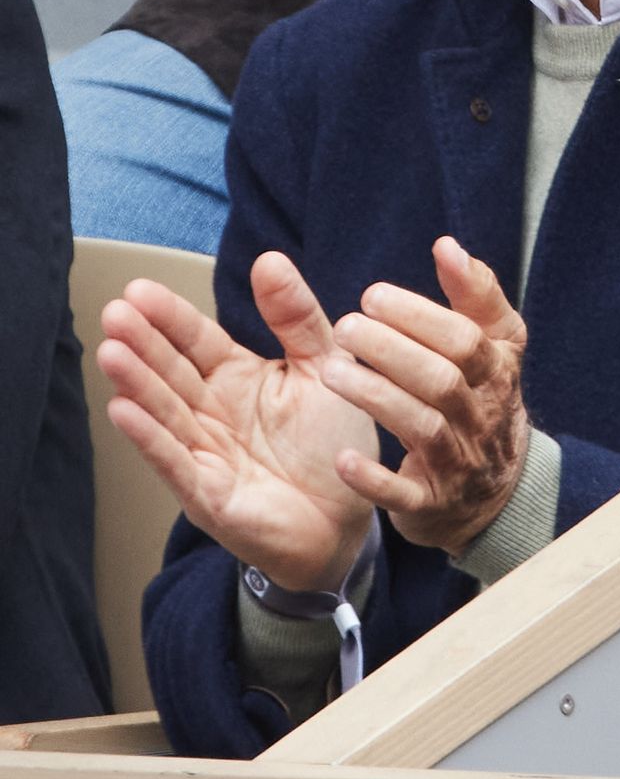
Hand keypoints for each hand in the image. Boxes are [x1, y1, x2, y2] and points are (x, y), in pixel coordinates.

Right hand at [98, 253, 376, 592]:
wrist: (350, 519)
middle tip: (116, 313)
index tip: (139, 289)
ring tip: (111, 353)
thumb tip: (268, 259)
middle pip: (172, 372)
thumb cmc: (333, 441)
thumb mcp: (324, 366)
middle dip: (143, 344)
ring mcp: (205, 454)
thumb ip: (296, 316)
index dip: (169, 316)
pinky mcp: (208, 496)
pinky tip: (123, 410)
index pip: (196, 340)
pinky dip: (150, 438)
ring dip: (137, 385)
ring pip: (165, 412)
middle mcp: (212, 413)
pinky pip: (175, 463)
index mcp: (237, 378)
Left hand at [320, 236, 529, 557]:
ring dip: (377, 397)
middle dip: (391, 350)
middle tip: (344, 327)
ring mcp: (458, 463)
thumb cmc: (483, 399)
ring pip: (422, 428)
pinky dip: (375, 479)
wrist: (497, 492)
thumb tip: (447, 246)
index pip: (465, 339)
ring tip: (329, 371)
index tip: (371, 294)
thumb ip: (475, 294)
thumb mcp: (495, 346)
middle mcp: (480, 416)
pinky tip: (342, 458)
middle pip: (442, 380)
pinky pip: (406, 495)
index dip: (419, 315)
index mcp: (496, 371)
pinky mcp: (432, 504)